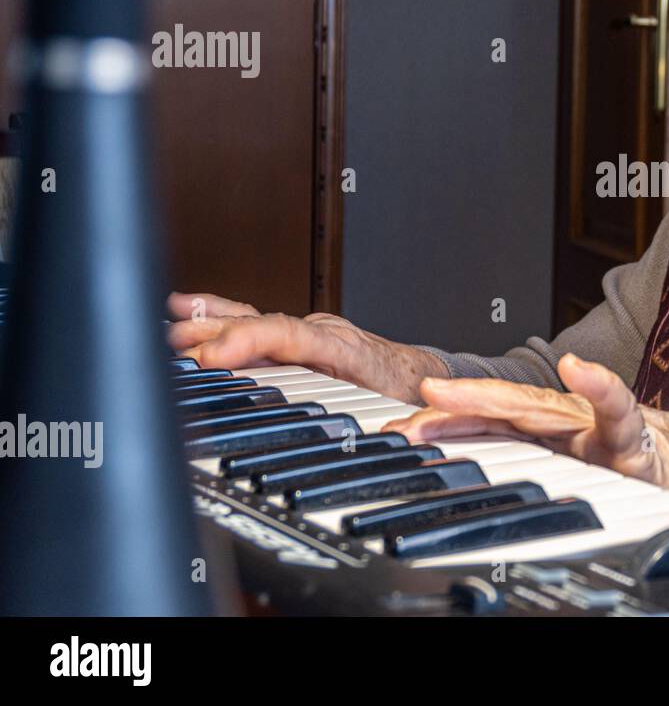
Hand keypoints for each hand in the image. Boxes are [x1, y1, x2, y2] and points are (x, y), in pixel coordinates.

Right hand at [164, 291, 445, 403]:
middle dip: (217, 336)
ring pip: (254, 322)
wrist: (420, 372)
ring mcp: (309, 331)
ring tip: (169, 328)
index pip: (291, 335)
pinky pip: (256, 323)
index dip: (250, 343)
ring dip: (210, 325)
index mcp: (346, 350)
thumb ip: (391, 426)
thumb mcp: (404, 411)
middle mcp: (323, 334)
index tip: (215, 357)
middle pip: (263, 326)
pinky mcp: (299, 337)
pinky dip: (222, 317)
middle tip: (174, 350)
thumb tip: (384, 438)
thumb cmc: (408, 391)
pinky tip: (190, 308)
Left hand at [383, 353, 668, 548]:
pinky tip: (579, 369)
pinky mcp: (633, 438)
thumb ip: (521, 475)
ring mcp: (593, 427)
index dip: (439, 419)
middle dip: (448, 407)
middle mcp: (562, 422)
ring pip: (538, 406)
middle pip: (498, 409)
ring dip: (489, 398)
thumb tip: (461, 492)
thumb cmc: (628, 470)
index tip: (392, 429)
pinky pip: (617, 408)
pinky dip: (598, 386)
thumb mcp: (568, 475)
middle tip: (405, 412)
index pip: (483, 420)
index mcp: (543, 433)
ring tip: (449, 389)